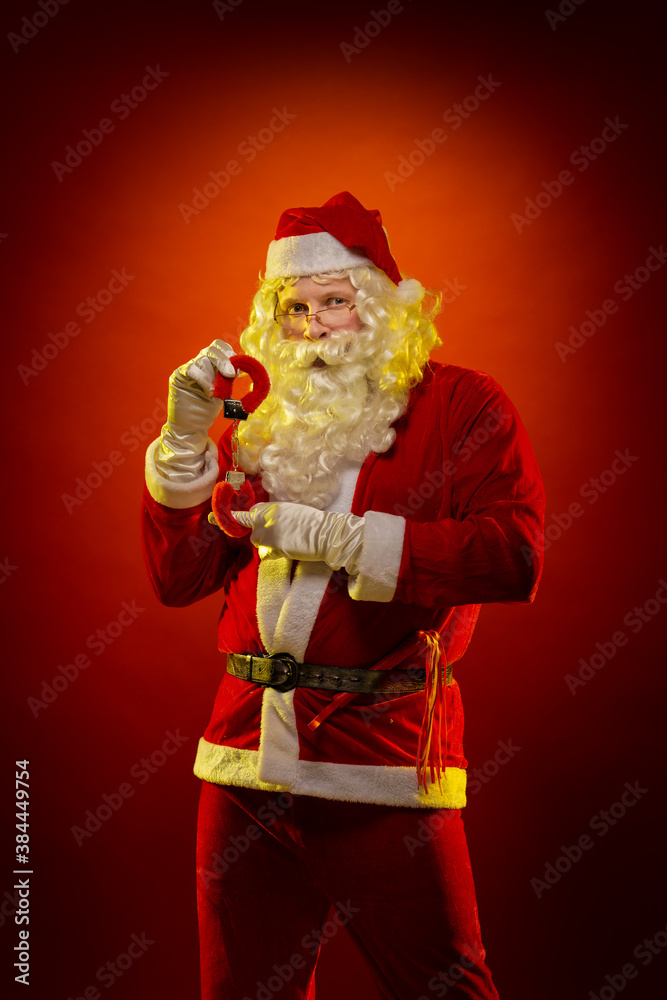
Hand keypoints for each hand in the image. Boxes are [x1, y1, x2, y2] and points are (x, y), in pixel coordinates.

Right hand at [155, 340, 236, 480]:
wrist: (189, 427)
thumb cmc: (206, 411)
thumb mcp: (222, 393)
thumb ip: (227, 380)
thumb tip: (239, 369)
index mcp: (211, 365)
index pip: (219, 347)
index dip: (229, 353)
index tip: (238, 368)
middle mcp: (199, 363)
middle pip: (212, 349)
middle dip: (224, 360)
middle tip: (232, 374)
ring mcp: (187, 369)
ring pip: (203, 359)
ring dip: (213, 374)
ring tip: (216, 392)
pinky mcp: (178, 377)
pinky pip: (191, 369)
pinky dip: (203, 379)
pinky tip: (209, 391)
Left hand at [229, 501, 364, 573]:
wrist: (325, 533)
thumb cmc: (314, 521)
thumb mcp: (292, 510)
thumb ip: (276, 514)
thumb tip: (268, 520)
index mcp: (272, 507)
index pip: (251, 511)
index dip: (250, 518)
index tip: (246, 521)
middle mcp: (267, 518)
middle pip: (251, 528)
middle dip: (259, 532)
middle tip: (274, 536)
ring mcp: (268, 534)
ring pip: (256, 541)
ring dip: (265, 544)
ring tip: (282, 544)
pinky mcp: (274, 548)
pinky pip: (265, 554)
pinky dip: (272, 554)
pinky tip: (285, 551)